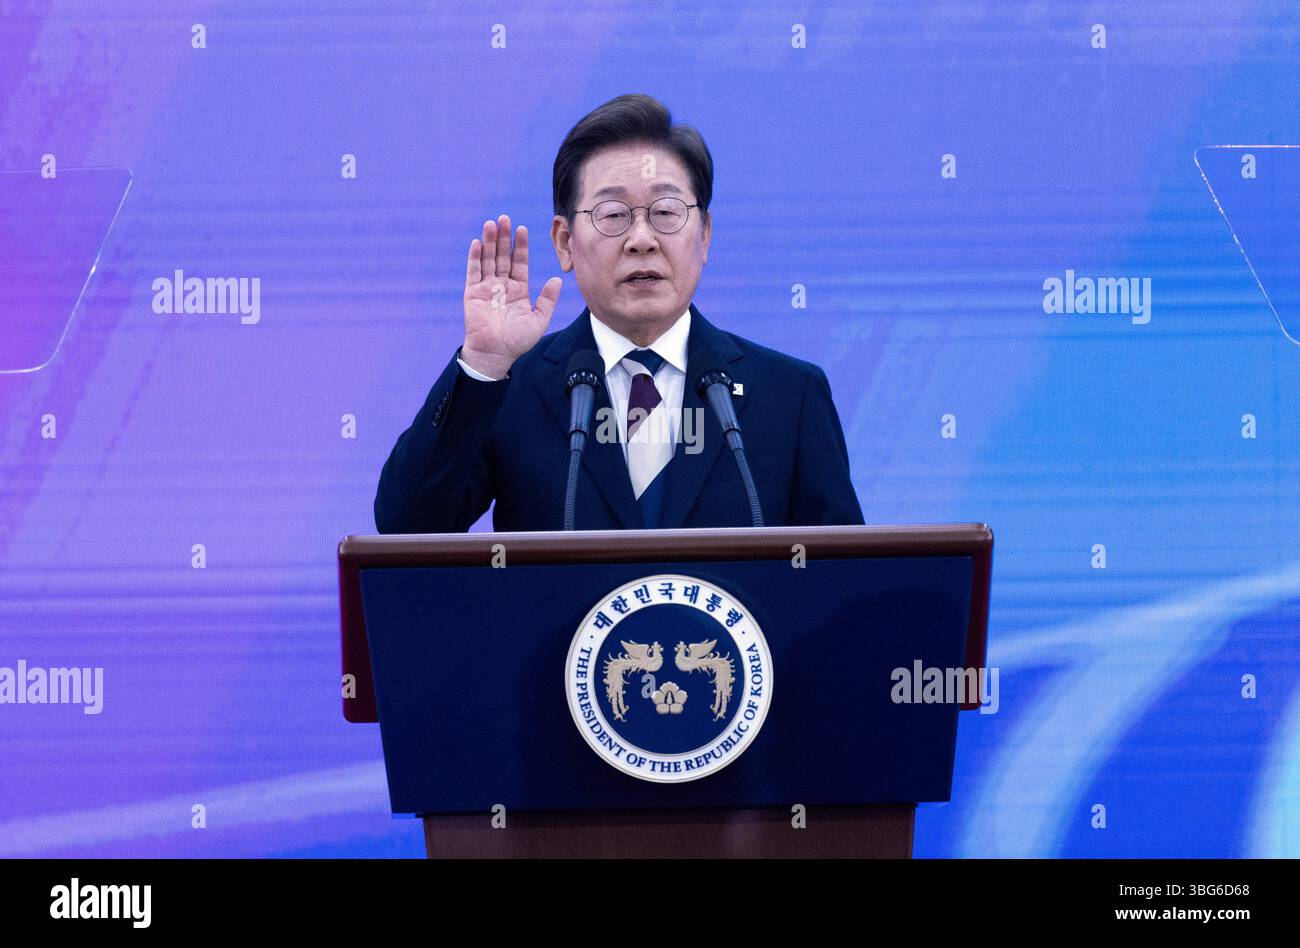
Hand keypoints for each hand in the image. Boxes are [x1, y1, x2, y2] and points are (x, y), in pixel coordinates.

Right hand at [461, 214, 562, 378]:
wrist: (496, 354)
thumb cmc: (518, 341)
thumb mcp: (539, 319)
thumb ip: (548, 299)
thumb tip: (557, 279)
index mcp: (518, 289)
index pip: (519, 262)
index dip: (520, 246)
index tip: (522, 229)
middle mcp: (502, 285)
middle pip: (503, 256)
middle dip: (504, 237)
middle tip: (505, 218)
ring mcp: (486, 288)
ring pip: (488, 259)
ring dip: (490, 242)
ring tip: (491, 223)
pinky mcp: (472, 293)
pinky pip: (473, 272)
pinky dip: (475, 257)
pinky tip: (478, 243)